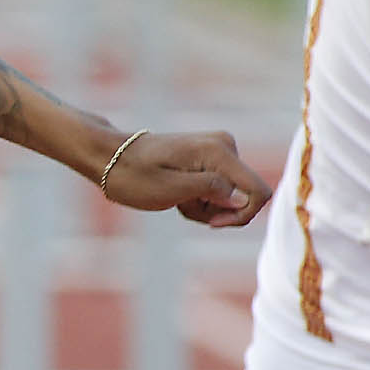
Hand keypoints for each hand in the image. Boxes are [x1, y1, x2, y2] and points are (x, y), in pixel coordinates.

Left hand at [98, 128, 272, 227]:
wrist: (110, 157)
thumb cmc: (134, 175)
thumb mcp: (171, 190)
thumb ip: (211, 191)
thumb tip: (243, 199)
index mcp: (219, 152)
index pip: (258, 192)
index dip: (241, 215)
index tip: (210, 223)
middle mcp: (226, 146)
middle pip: (244, 197)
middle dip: (216, 211)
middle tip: (182, 207)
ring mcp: (219, 150)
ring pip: (230, 196)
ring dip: (205, 207)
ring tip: (176, 199)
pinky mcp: (211, 158)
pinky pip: (219, 189)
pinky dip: (200, 199)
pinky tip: (177, 194)